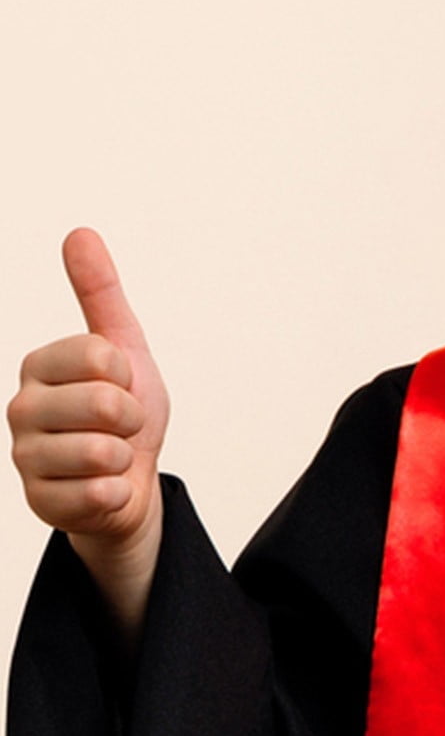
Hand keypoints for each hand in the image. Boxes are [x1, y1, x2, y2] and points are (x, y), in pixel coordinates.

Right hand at [7, 228, 169, 641]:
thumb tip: (79, 232)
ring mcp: (26, 458)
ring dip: (126, 456)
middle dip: (132, 418)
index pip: (101, 355)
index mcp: (40, 365)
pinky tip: (105, 488)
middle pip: (105, 404)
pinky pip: (100, 493)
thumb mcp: (124, 346)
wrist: (130, 480)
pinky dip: (118, 491)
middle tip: (120, 426)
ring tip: (112, 456)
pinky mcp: (41, 503)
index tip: (121, 383)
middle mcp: (22, 409)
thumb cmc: (124, 413)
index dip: (128, 373)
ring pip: (101, 452)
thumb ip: (100, 292)